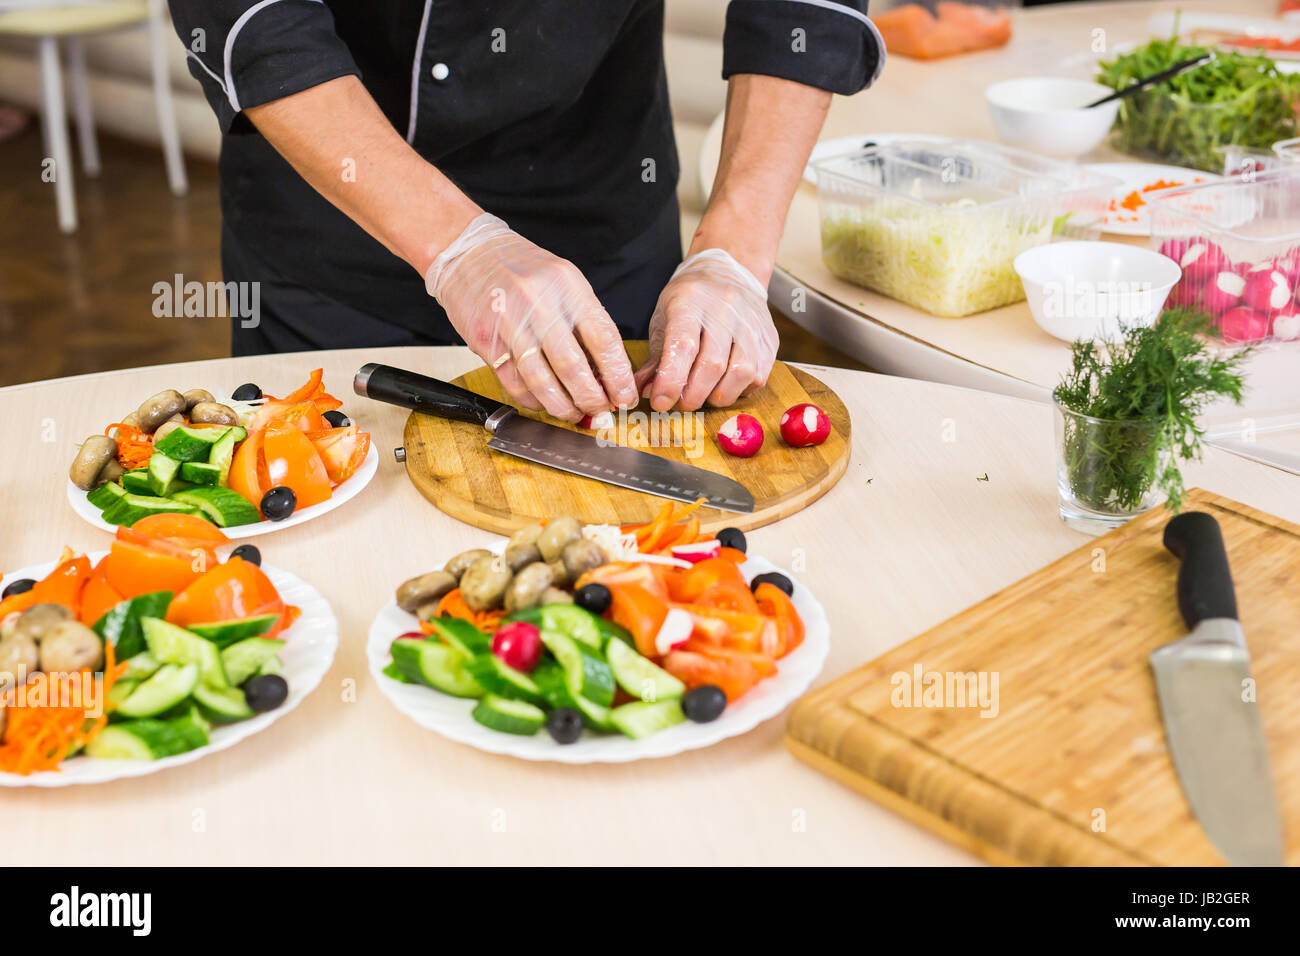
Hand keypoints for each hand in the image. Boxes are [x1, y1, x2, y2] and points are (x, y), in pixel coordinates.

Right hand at [425, 214, 636, 420]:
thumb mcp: (564, 281)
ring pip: (542, 381)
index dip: (618, 375)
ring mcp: (510, 324)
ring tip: (575, 414)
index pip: (603, 339)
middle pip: (573, 366)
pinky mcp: (487, 341)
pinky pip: (514, 382)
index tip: (625, 395)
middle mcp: (539, 304)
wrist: (469, 252)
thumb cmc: (522, 269)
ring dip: (563, 406)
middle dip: (592, 398)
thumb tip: (605, 371)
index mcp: (567, 286)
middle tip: (600, 411)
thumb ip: (584, 321)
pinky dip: (533, 400)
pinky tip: (544, 403)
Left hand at [634, 249, 777, 410]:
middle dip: (693, 395)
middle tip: (681, 404)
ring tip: (704, 396)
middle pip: (712, 364)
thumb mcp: (664, 319)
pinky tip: (725, 385)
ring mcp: (751, 324)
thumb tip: (645, 392)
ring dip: (719, 397)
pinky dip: (739, 390)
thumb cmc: (691, 300)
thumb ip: (655, 359)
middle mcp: (725, 310)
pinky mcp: (769, 339)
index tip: (660, 402)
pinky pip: (758, 376)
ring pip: (741, 374)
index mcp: (690, 301)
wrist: (730, 272)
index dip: (671, 380)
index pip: (683, 345)